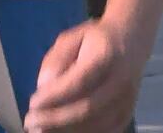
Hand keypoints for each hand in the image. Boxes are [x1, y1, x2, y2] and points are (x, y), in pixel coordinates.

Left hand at [23, 18, 143, 132]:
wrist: (131, 40)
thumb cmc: (95, 39)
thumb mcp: (70, 38)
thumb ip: (56, 61)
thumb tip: (44, 87)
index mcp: (105, 55)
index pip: (79, 81)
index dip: (54, 96)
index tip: (32, 103)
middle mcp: (120, 80)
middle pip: (88, 108)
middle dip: (56, 119)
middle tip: (31, 122)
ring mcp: (127, 100)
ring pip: (96, 124)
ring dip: (67, 131)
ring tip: (42, 131)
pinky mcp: (127, 113)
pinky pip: (106, 131)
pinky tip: (63, 132)